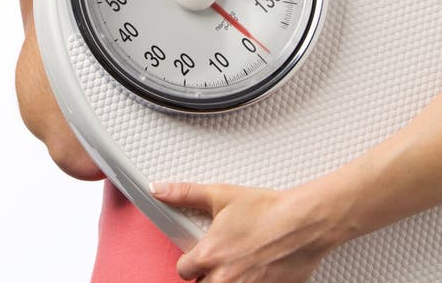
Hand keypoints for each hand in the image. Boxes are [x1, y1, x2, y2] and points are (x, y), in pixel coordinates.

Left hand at [150, 180, 339, 281]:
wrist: (303, 223)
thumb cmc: (266, 209)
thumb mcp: (220, 194)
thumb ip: (184, 194)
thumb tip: (159, 189)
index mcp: (210, 255)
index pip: (183, 271)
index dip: (189, 262)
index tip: (198, 256)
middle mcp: (225, 278)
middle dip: (207, 276)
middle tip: (220, 261)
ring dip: (226, 282)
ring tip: (237, 268)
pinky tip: (254, 274)